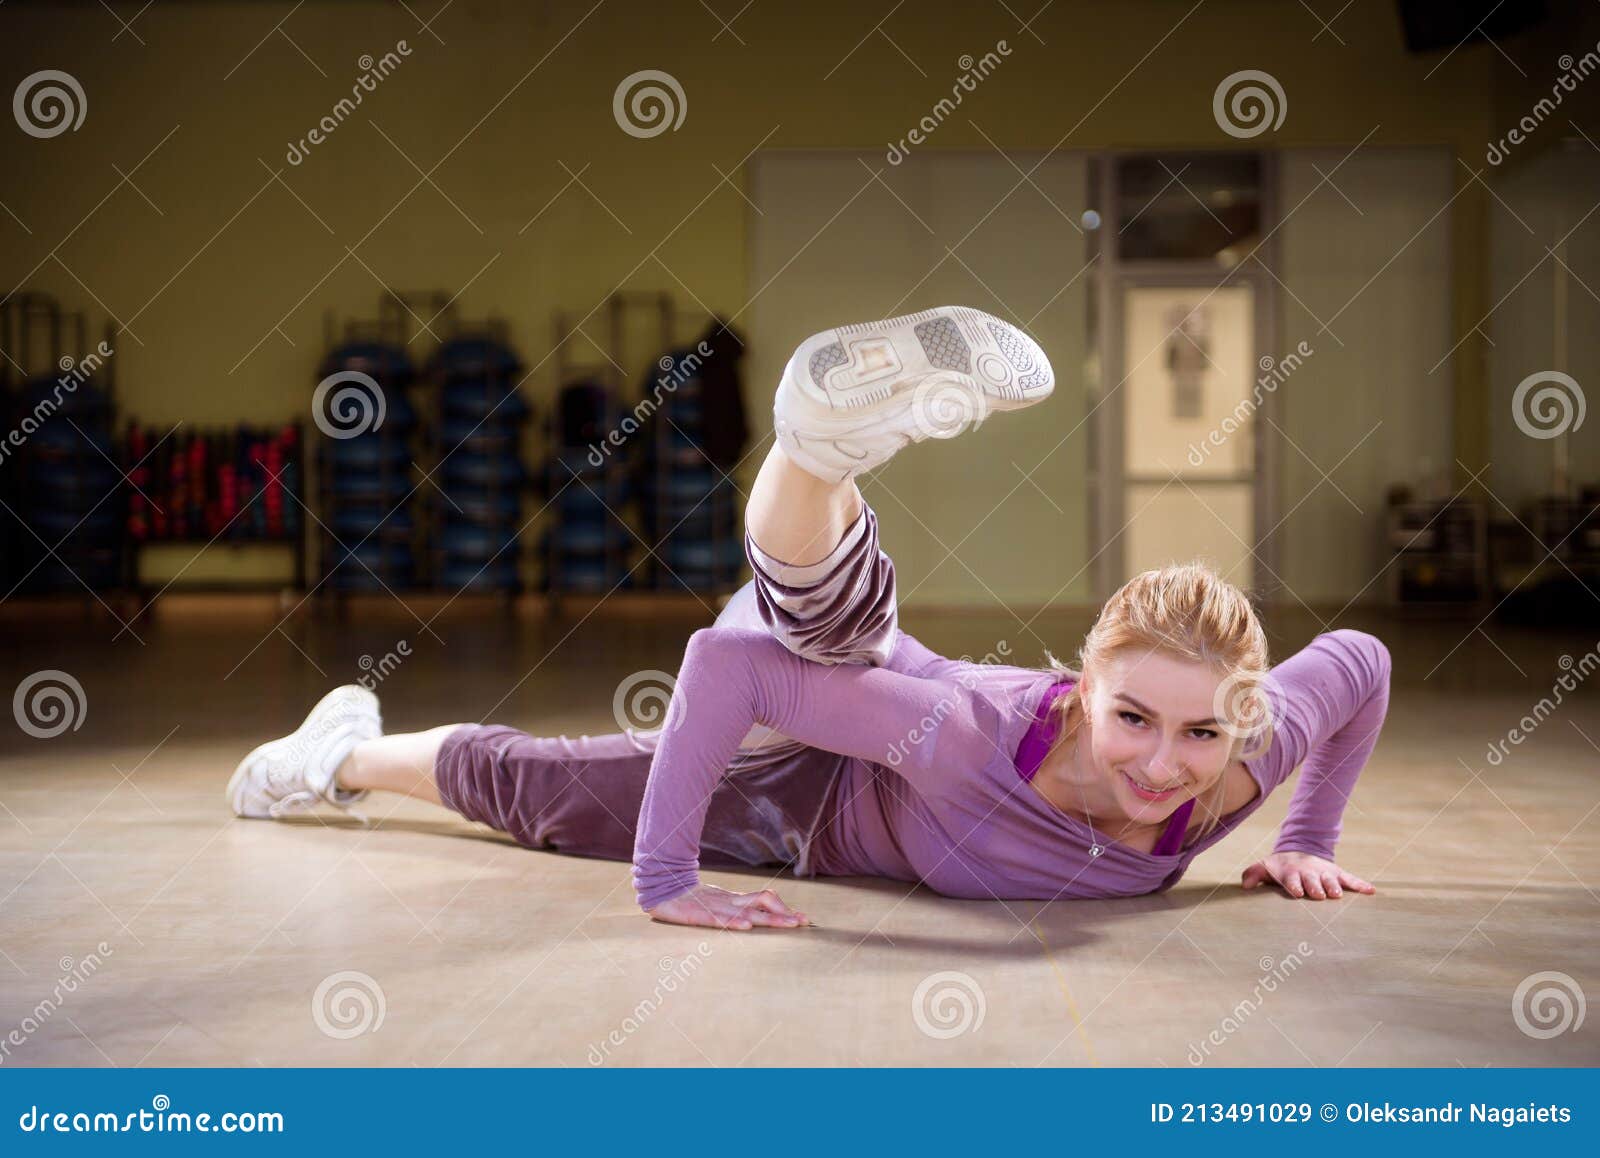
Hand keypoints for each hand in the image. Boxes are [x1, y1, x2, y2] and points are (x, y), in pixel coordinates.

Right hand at [645, 883, 810, 930]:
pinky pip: (717, 918)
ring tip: (787, 924)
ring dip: (768, 919)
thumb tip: (758, 919)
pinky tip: (746, 926)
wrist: (661, 884)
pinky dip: (733, 922)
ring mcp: (713, 906)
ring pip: (745, 911)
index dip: (783, 908)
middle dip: (783, 914)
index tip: (803, 918)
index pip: (764, 900)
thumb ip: (736, 909)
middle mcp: (728, 901)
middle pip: (761, 904)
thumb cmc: (691, 898)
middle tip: (802, 922)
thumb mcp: (717, 903)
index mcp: (733, 900)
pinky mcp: (696, 914)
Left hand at [1241, 851, 1374, 899]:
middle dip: (1316, 887)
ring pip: (1331, 880)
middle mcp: (1309, 872)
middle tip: (1320, 895)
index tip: (1297, 892)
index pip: (1292, 879)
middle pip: (1313, 880)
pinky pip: (1350, 879)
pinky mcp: (1337, 874)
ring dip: (1335, 886)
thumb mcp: (1264, 868)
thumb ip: (1252, 875)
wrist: (1297, 853)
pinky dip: (1360, 884)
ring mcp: (1324, 873)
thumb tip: (1245, 886)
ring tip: (1338, 895)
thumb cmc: (1279, 867)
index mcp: (1291, 873)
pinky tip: (1370, 891)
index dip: (1294, 885)